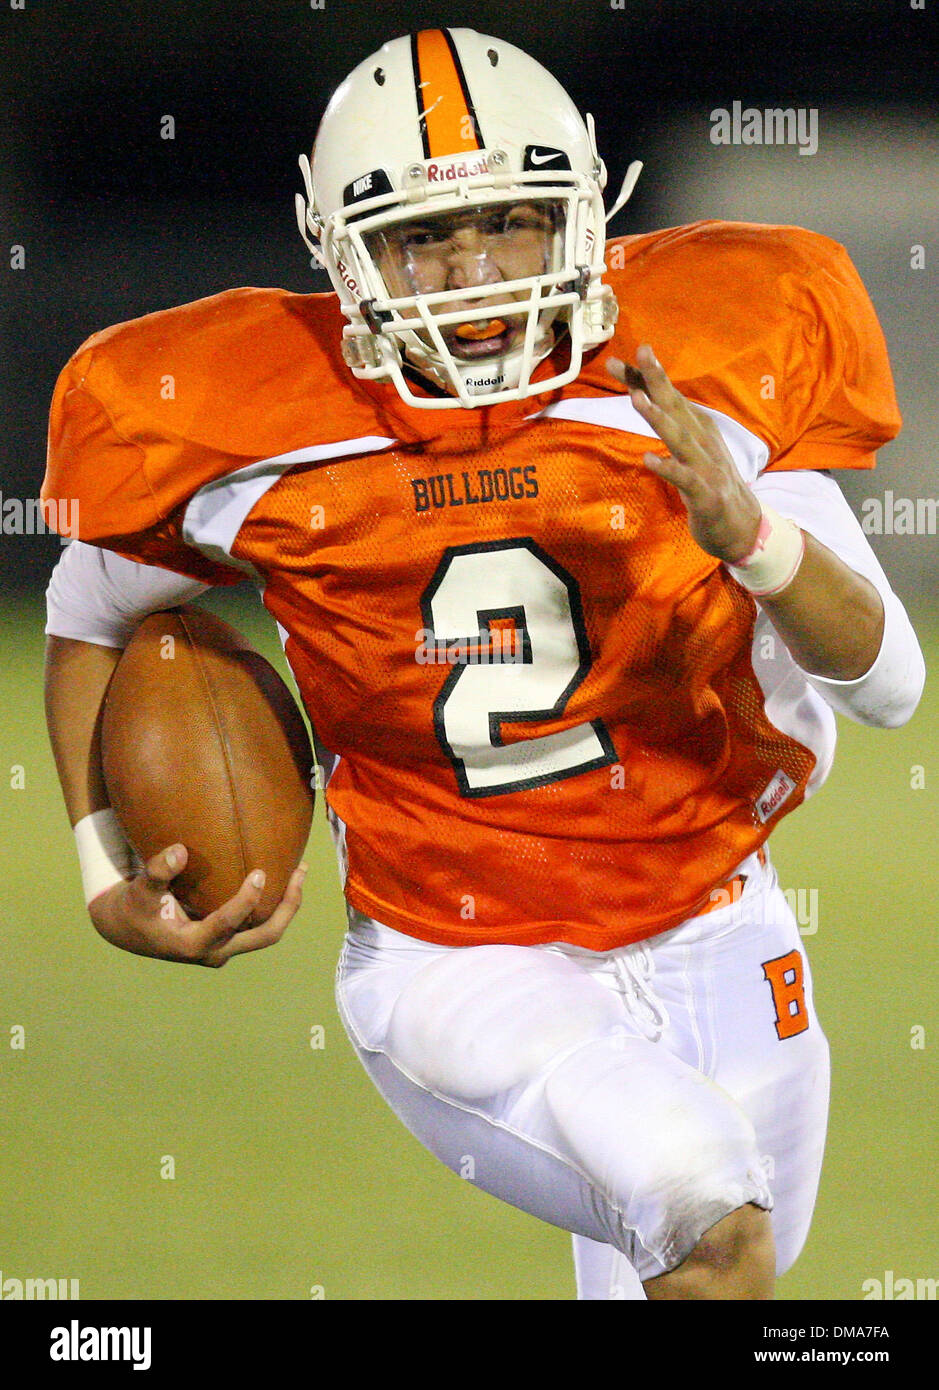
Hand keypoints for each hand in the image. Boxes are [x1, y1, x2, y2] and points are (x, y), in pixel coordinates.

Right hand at [88, 843, 305, 967]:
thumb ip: (157, 872)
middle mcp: (215, 952)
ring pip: (267, 933)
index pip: (228, 924)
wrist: (127, 930)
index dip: (247, 901)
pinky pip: (259, 925)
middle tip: (299, 872)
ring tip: (299, 870)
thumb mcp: (139, 890)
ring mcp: (225, 948)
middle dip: (287, 906)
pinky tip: (282, 877)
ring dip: (287, 905)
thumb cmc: (134, 908)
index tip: (260, 872)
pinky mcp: (229, 940)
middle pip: (265, 936)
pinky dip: (274, 904)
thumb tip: (180, 850)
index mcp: (192, 944)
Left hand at [608, 344, 762, 563]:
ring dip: (659, 418)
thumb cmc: (710, 484)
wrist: (743, 526)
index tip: (618, 360)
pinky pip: (684, 479)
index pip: (668, 398)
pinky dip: (668, 468)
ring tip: (637, 398)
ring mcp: (706, 467)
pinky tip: (649, 459)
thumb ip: (670, 424)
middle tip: (640, 354)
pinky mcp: (705, 494)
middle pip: (676, 407)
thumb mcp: (689, 450)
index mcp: (698, 429)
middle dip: (656, 380)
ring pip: (680, 438)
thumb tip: (646, 394)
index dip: (645, 379)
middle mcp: (702, 441)